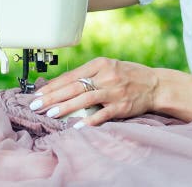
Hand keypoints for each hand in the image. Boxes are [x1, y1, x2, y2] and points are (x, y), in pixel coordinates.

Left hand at [29, 57, 159, 127]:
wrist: (155, 85)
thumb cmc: (128, 75)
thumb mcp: (109, 67)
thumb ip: (88, 74)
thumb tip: (61, 84)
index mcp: (100, 64)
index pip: (71, 75)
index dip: (53, 85)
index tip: (37, 92)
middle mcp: (106, 75)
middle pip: (74, 86)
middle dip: (52, 96)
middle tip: (36, 104)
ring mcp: (114, 91)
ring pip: (85, 98)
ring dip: (65, 106)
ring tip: (50, 113)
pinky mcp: (121, 106)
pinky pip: (102, 114)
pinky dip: (88, 120)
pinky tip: (76, 126)